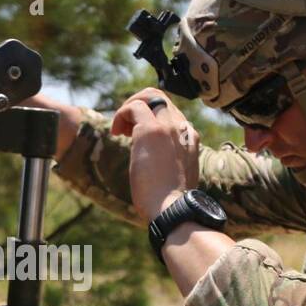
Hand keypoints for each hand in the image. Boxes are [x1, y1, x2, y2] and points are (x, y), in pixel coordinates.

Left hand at [111, 87, 199, 220]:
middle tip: (124, 126)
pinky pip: (133, 107)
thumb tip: (152, 160)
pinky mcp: (150, 131)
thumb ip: (168, 158)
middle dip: (138, 104)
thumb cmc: (170, 201)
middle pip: (160, 97)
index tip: (135, 133)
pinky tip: (116, 133)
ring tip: (119, 130)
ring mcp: (168, 127)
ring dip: (128, 108)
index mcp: (189, 137)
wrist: (174, 209)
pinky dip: (120, 115)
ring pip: (148, 96)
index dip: (149, 115)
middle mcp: (182, 127)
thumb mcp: (174, 174)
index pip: (169, 111)